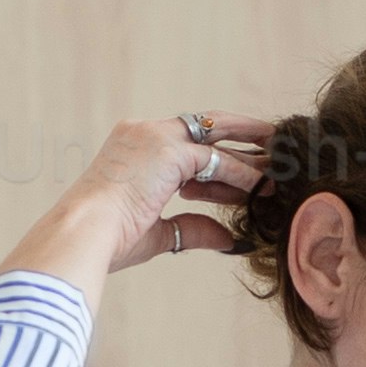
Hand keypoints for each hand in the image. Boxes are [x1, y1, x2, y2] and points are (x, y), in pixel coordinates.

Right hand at [0, 111, 286, 310]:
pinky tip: (263, 188)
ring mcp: (156, 137)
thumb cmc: (107, 240)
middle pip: (205, 126)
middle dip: (243, 134)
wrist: (84, 233)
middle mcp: (143, 132)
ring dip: (251, 153)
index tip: (245, 172)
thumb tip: (229, 238)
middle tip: (275, 142)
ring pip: (215, 140)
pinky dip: (242, 175)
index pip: (185, 145)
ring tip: (282, 162)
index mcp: (132, 146)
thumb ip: (192, 228)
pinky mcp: (169, 150)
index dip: (218, 160)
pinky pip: (216, 161)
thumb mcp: (157, 232)